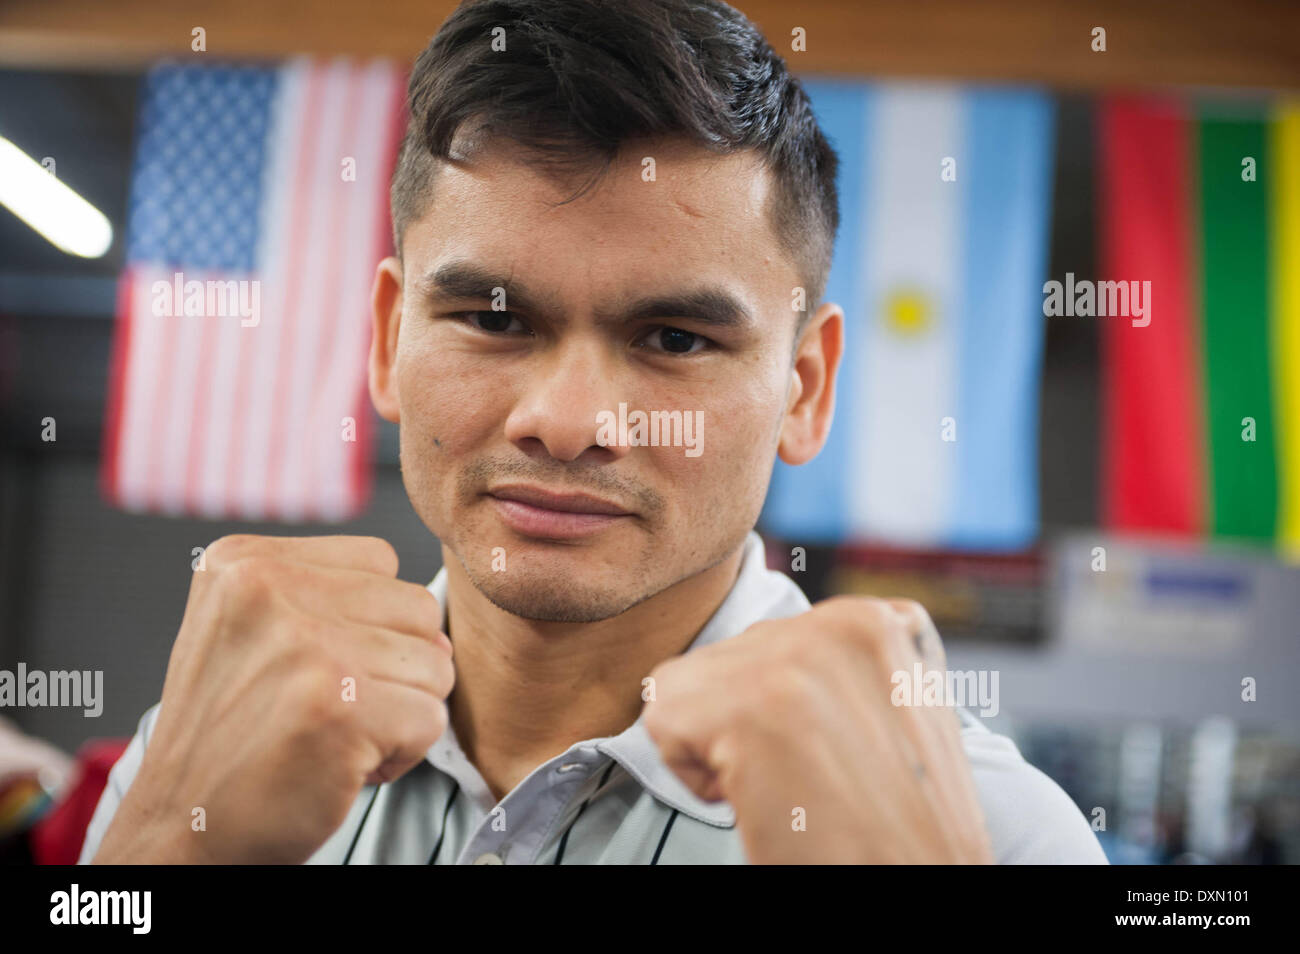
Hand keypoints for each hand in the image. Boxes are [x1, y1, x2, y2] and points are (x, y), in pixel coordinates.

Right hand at [92, 535, 453, 863]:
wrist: (178, 832)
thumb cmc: (229, 739)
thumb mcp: (252, 634)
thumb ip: (335, 604)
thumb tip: (438, 629)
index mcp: (243, 561)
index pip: (380, 562)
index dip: (370, 624)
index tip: (315, 670)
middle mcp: (268, 590)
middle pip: (416, 608)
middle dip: (395, 669)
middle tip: (330, 710)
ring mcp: (305, 646)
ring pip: (434, 663)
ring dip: (400, 712)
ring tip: (333, 737)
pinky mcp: (340, 707)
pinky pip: (431, 718)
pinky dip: (403, 754)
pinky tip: (344, 767)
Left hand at [643, 596, 993, 863]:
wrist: (917, 879)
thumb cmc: (897, 822)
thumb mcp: (892, 713)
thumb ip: (843, 665)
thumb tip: (773, 649)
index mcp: (876, 622)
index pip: (774, 642)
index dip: (784, 710)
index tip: (831, 754)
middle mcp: (839, 623)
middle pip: (731, 657)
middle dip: (750, 719)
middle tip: (812, 778)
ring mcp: (795, 659)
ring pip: (691, 683)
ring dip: (721, 742)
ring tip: (788, 783)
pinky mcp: (747, 705)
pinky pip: (662, 716)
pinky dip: (693, 772)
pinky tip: (759, 797)